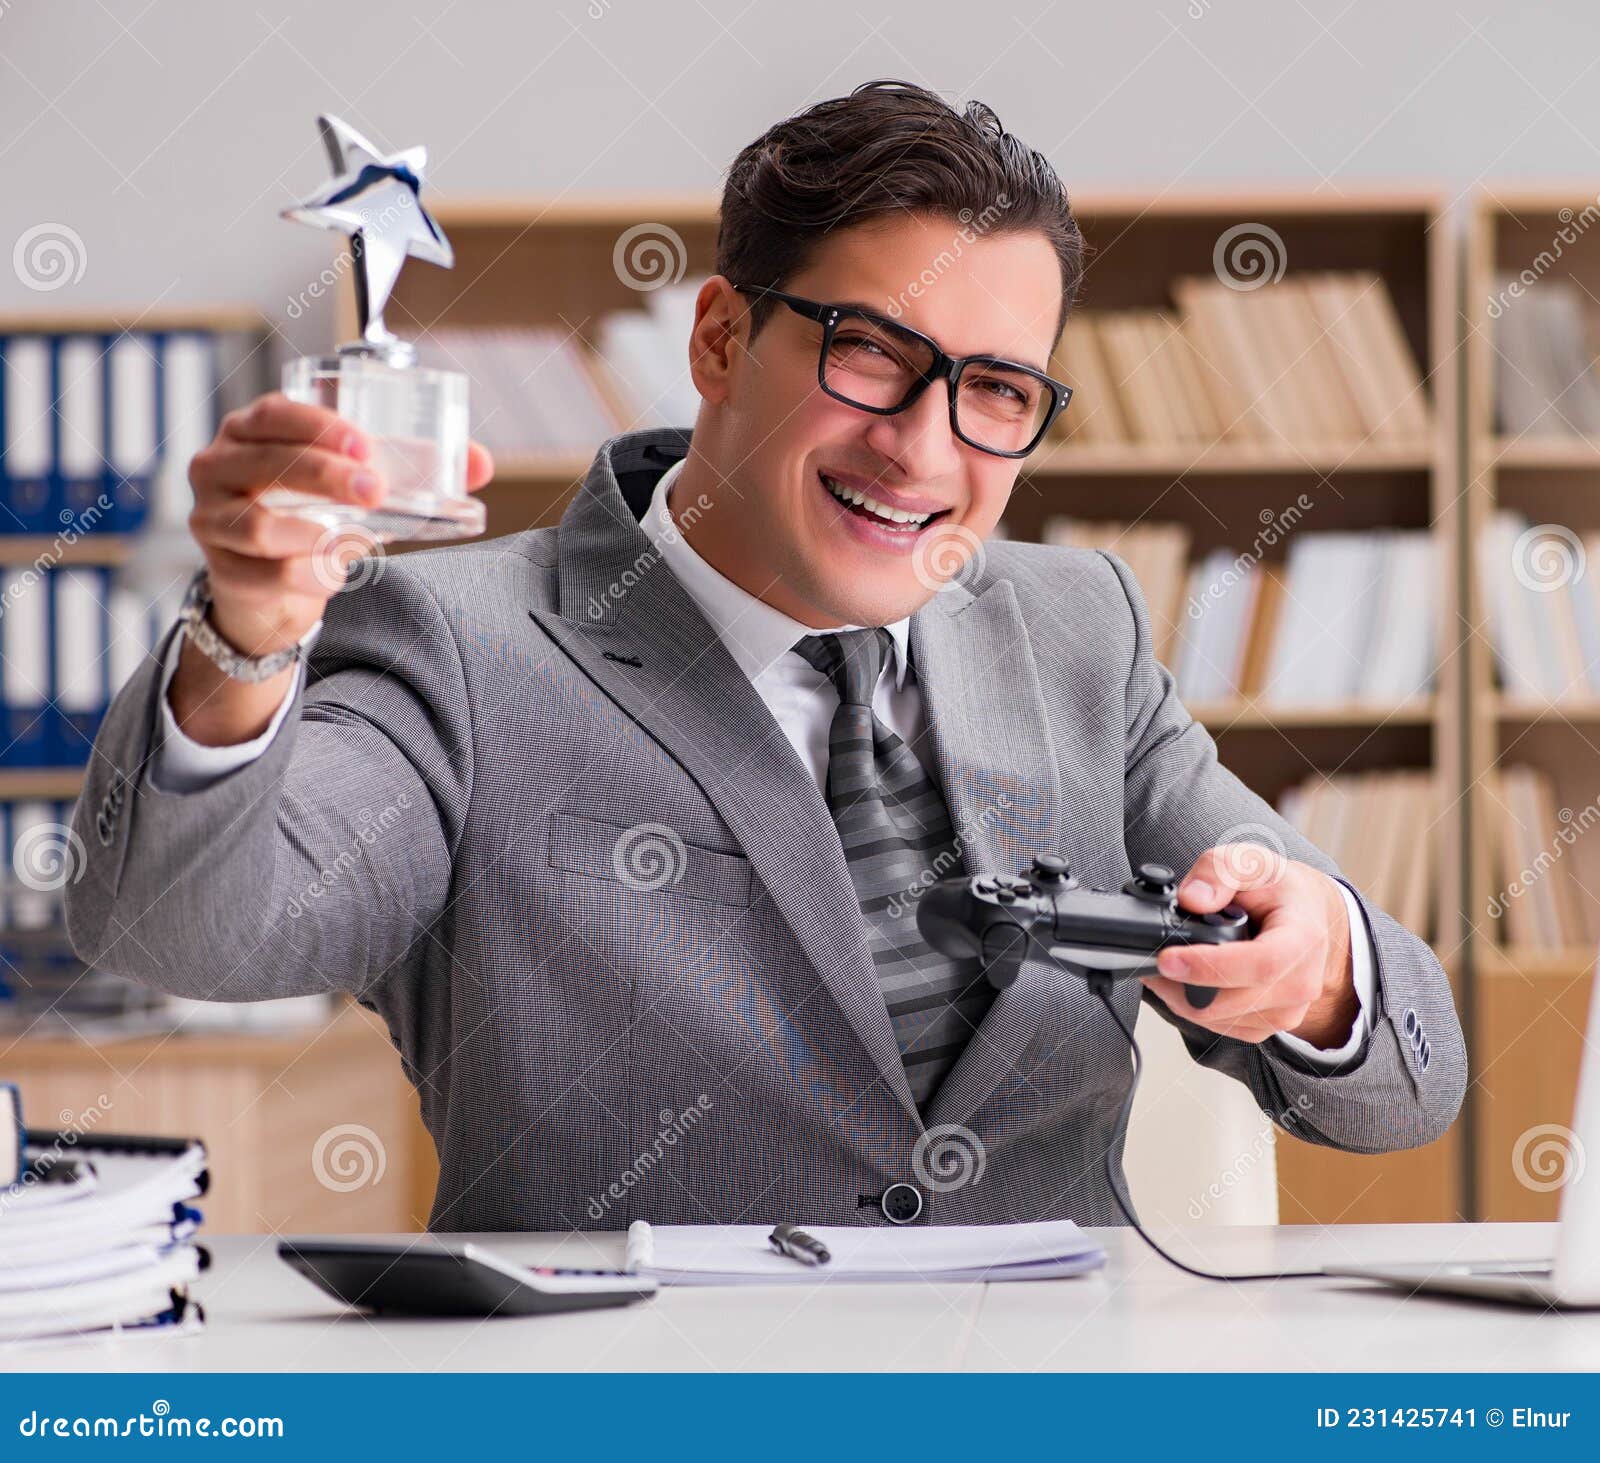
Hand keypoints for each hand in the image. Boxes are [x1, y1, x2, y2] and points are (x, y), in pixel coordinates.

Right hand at [186, 392, 494, 656]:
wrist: (274, 587)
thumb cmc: (316, 519)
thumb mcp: (359, 488)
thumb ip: (414, 470)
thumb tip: (480, 463)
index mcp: (252, 431)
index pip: (274, 413)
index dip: (318, 424)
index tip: (365, 444)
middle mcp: (220, 466)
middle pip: (268, 463)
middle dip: (327, 475)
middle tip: (376, 491)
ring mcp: (211, 517)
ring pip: (261, 526)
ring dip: (318, 535)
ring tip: (357, 539)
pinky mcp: (221, 567)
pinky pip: (269, 574)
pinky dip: (311, 575)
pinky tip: (332, 573)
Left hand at [1142, 843, 1357, 1046]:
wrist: (1308, 917)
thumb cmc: (1279, 890)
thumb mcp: (1250, 861)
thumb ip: (1218, 871)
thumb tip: (1192, 899)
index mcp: (1302, 940)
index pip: (1260, 965)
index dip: (1209, 967)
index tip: (1167, 959)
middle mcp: (1300, 983)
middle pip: (1230, 1002)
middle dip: (1179, 984)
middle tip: (1149, 957)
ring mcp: (1287, 1011)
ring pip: (1219, 1019)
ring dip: (1181, 996)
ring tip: (1168, 963)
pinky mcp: (1268, 1025)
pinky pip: (1221, 1027)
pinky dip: (1194, 1006)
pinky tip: (1186, 979)